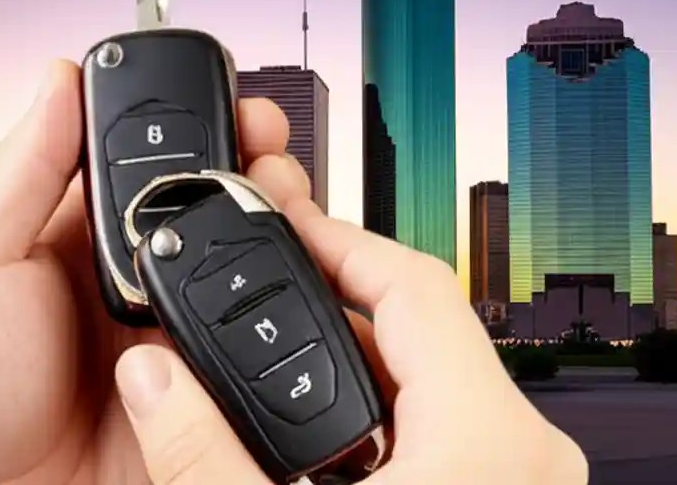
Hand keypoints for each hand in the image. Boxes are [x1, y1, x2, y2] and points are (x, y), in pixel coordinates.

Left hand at [0, 60, 311, 483]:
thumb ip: (24, 170)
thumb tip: (60, 79)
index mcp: (76, 235)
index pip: (149, 157)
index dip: (194, 121)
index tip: (230, 97)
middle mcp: (133, 278)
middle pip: (212, 203)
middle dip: (254, 165)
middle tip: (270, 150)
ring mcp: (174, 334)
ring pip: (248, 264)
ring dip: (277, 228)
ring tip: (286, 209)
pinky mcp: (205, 390)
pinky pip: (259, 341)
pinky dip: (283, 309)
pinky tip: (288, 285)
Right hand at [112, 189, 588, 477]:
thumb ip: (204, 458)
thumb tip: (149, 381)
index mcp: (490, 442)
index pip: (414, 284)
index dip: (337, 238)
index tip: (281, 217)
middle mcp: (527, 449)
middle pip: (425, 325)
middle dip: (336, 297)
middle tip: (266, 280)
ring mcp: (523, 475)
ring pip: (436, 378)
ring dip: (355, 359)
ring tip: (278, 354)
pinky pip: (447, 424)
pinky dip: (385, 411)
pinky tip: (323, 433)